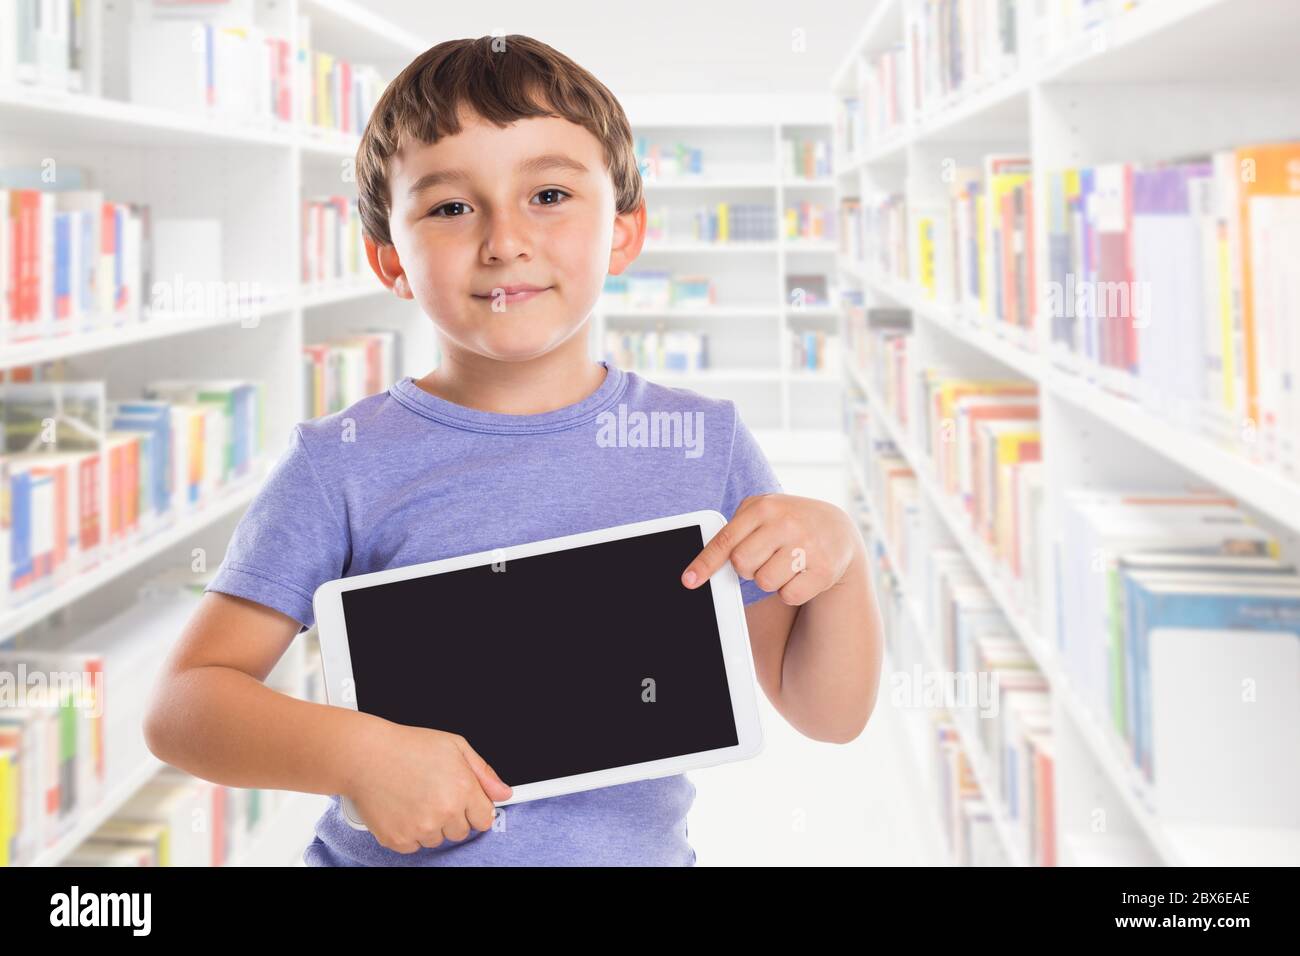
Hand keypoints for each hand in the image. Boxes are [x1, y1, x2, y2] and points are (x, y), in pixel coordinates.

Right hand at [343, 718, 512, 853]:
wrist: (365, 756)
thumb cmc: (408, 747)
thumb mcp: (455, 746)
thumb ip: (484, 772)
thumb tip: (504, 793)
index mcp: (462, 789)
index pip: (485, 819)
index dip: (475, 808)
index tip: (464, 802)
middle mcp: (444, 812)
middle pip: (461, 832)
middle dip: (453, 816)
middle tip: (435, 794)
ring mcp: (420, 829)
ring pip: (438, 840)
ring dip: (431, 825)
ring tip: (416, 797)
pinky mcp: (399, 840)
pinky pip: (414, 846)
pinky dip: (410, 831)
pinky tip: (403, 808)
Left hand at [681, 494, 859, 605]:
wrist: (837, 529)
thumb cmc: (788, 522)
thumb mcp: (762, 513)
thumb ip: (734, 531)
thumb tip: (702, 566)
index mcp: (764, 507)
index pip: (726, 540)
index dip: (704, 563)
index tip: (689, 580)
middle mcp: (786, 523)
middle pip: (742, 565)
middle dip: (748, 567)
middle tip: (764, 556)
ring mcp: (807, 546)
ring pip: (764, 582)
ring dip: (770, 579)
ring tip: (785, 562)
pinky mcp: (823, 570)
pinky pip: (788, 595)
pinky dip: (790, 590)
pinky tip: (800, 572)